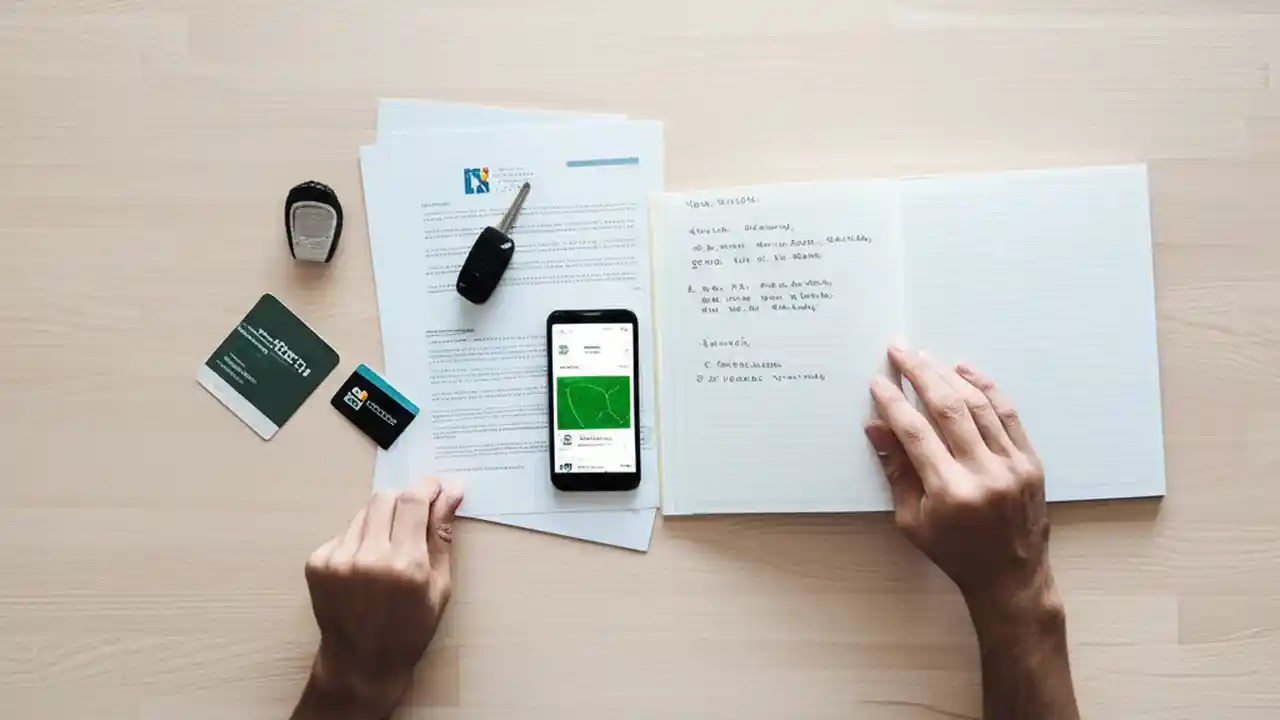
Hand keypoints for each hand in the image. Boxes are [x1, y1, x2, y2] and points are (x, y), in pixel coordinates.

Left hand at [291, 478, 463, 719]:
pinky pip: (345, 532)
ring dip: (381, 519)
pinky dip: (360, 539)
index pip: (413, 501)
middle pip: (385, 497)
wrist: (361, 662)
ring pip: (364, 512)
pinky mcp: (317, 563)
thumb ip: (442, 534)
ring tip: (389, 548)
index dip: (427, 486)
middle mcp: (368, 558)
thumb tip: (452, 491)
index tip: (436, 487)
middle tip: (414, 516)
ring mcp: (338, 560)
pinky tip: (366, 566)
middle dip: (404, 499)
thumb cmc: (410, 629)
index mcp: (405, 565)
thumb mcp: (439, 585)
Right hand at [865, 345, 1057, 622]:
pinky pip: (1007, 414)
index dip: (894, 403)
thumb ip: (896, 469)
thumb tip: (876, 425)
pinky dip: (986, 388)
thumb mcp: (912, 519)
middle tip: (900, 352)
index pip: (916, 433)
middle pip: (948, 408)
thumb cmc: (953, 552)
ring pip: (978, 405)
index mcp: (950, 492)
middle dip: (920, 374)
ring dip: (949, 376)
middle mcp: (984, 474)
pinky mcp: (1030, 461)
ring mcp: (1012, 465)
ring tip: (927, 358)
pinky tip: (965, 372)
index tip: (879, 381)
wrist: (1010, 576)